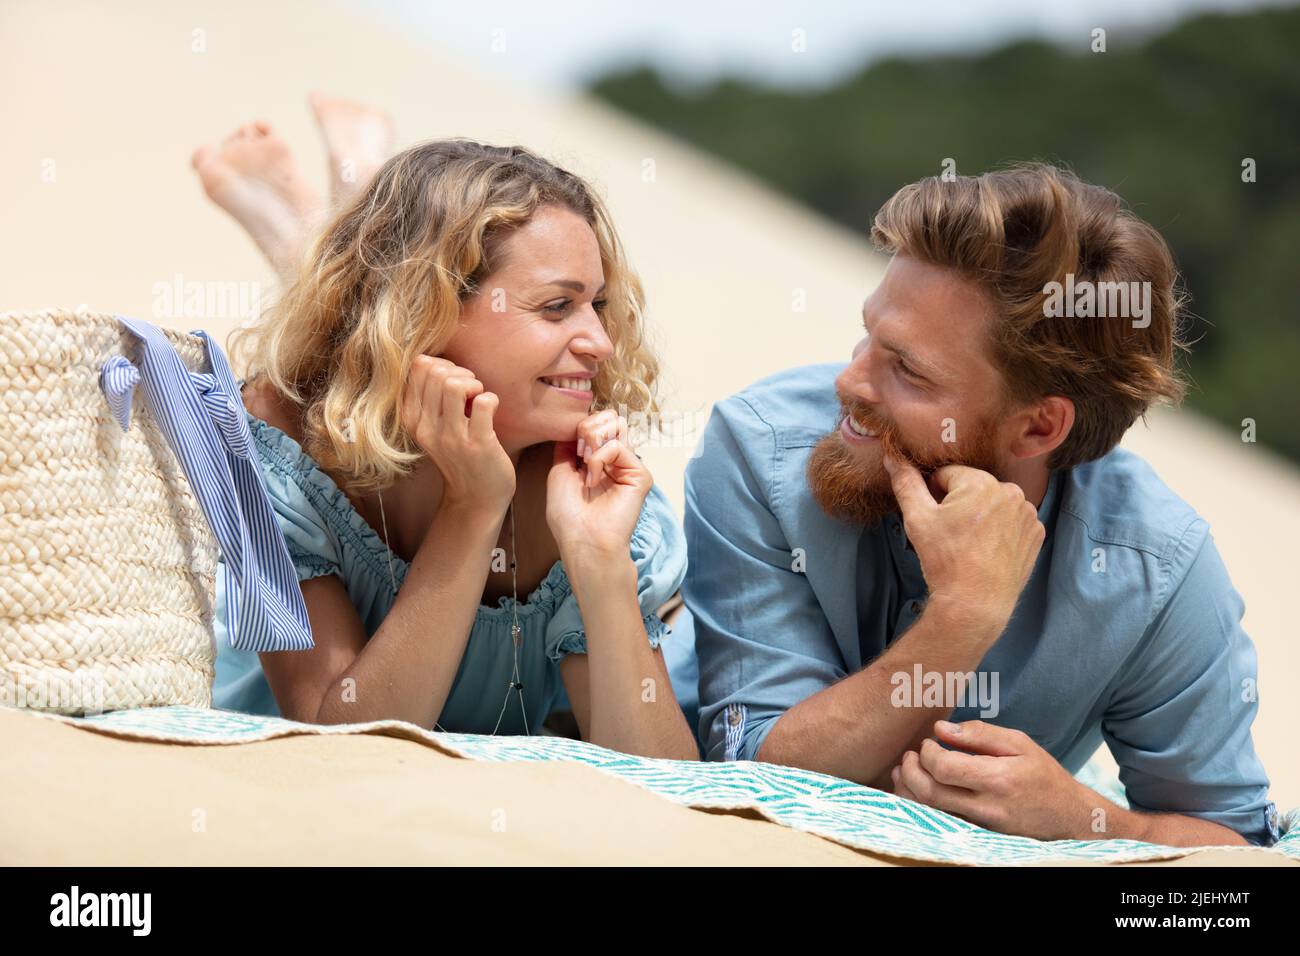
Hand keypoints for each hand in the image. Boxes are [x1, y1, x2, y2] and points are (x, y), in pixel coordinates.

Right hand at [401, 355, 513, 510]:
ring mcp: (451, 437)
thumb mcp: (433, 427)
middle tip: (471, 391)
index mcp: (412, 419)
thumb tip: (438, 361)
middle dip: (460, 372)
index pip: (417, 367)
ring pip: (455, 385)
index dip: (442, 364)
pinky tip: (491, 410)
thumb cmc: (458, 456)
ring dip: (474, 384)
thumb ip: (430, 398)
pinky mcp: (478, 444)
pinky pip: (485, 402)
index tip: (454, 382)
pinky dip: (492, 399)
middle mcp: (427, 428)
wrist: (475, 499)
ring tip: (479, 399)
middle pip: (436, 372)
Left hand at [546, 410, 650, 560]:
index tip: (571, 447)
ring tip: (585, 466)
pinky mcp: (640, 475)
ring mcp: (628, 466)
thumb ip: (569, 446)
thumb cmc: (568, 515)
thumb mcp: (559, 471)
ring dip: (592, 441)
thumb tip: (576, 425)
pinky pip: (618, 447)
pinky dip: (599, 459)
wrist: (582, 539)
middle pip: (609, 419)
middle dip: (588, 428)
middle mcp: (615, 461)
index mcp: (597, 461)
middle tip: (579, 454)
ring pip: (615, 426)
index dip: (581, 426)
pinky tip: (594, 479)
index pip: (597, 424)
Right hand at [885, 455, 1043, 630]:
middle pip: (973, 489)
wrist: (976, 603)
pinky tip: (989, 549)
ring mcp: (1027, 514)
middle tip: (951, 535)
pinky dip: (1001, 531)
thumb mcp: (917, 519)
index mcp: (981, 482)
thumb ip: (906, 483)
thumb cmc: (945, 560)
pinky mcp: (1036, 535)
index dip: (934, 495)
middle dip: (960, 504)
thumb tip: (892, 458)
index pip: (947, 475)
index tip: (935, 520)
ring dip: (982, 516)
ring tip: (970, 544)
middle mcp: (1011, 492)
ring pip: (994, 504)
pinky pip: (1013, 522)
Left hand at [889, 720, 1096, 840]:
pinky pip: (940, 821)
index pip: (946, 768)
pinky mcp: (977, 835)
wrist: (1067, 818)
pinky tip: (917, 789)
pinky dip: (921, 805)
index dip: (928, 753)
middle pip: (931, 793)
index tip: (928, 743)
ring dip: (909, 790)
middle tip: (909, 756)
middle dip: (910, 771)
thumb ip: (980, 733)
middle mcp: (987, 806)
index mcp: (999, 778)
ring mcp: (981, 826)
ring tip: (905, 771)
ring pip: (930, 812)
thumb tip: (941, 729)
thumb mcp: (1019, 744)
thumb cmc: (1044, 775)